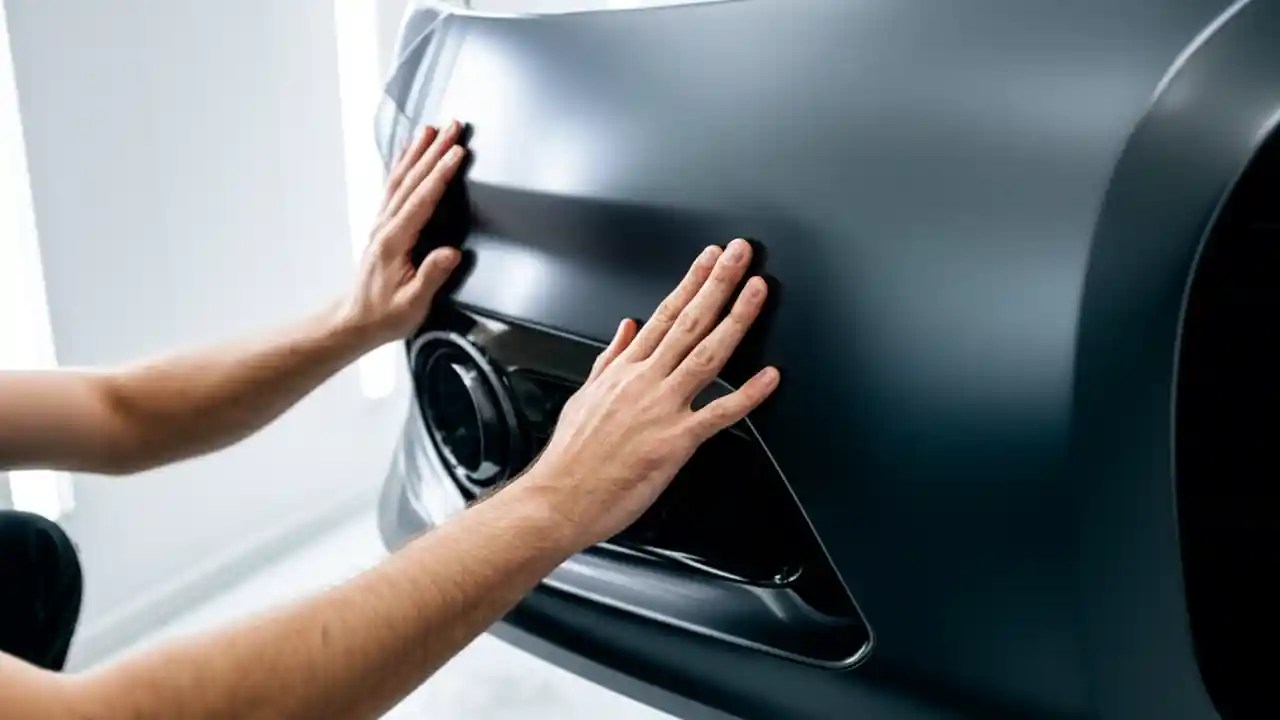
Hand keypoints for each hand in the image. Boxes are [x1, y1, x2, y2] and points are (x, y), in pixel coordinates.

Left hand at [340, 121, 466, 344]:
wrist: (356, 320)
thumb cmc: (385, 314)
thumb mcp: (413, 304)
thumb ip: (431, 276)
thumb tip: (450, 253)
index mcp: (394, 241)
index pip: (422, 200)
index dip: (441, 174)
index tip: (457, 153)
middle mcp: (385, 226)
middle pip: (412, 180)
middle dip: (435, 151)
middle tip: (454, 127)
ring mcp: (382, 223)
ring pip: (401, 178)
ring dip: (418, 152)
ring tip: (434, 129)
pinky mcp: (384, 225)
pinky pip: (394, 186)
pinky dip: (404, 164)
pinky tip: (411, 152)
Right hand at [518, 239, 779, 551]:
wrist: (558, 498)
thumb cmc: (571, 457)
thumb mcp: (584, 396)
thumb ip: (610, 360)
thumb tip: (626, 329)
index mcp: (624, 370)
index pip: (665, 314)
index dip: (692, 282)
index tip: (710, 258)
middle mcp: (644, 381)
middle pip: (689, 322)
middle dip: (718, 283)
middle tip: (741, 255)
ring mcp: (660, 408)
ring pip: (706, 354)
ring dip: (735, 319)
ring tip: (757, 291)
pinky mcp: (674, 441)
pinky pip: (718, 413)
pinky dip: (747, 395)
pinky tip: (769, 376)